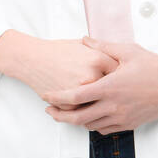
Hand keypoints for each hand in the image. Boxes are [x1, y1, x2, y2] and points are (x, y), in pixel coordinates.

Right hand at [0, 29, 117, 101]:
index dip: (124, 76)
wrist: (32, 59)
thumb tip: (121, 59)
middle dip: (116, 93)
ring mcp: (80, 93)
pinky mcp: (69, 105)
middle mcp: (92, 76)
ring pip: (100, 104)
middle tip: (117, 93)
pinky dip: (87, 110)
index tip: (124, 79)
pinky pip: (85, 112)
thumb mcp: (85, 45)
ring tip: (106, 102)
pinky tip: (88, 106)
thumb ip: (105, 51)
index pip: (122, 72)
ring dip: (103, 105)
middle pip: (113, 91)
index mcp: (99, 60)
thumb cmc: (59, 50)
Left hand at [42, 37, 157, 133]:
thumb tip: (84, 39)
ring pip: (90, 126)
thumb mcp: (130, 51)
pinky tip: (92, 117)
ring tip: (69, 112)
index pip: (75, 96)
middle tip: (49, 111)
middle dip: (59, 116)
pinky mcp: (130, 124)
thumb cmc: (156, 66)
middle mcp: (114, 105)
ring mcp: (122, 117)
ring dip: (77, 121)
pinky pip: (105, 130)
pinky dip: (94, 125)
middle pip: (78, 117)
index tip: (46, 95)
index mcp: (111, 87)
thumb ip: (104, 46)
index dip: (57, 97)